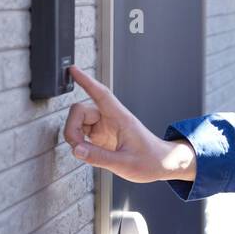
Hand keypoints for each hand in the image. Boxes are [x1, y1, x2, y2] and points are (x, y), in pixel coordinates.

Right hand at [63, 65, 196, 183]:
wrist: (162, 163)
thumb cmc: (150, 160)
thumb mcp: (125, 163)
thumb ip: (99, 157)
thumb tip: (77, 150)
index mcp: (120, 118)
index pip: (101, 94)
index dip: (86, 81)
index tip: (73, 70)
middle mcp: (112, 119)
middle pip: (81, 110)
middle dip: (73, 127)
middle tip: (77, 147)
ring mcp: (106, 127)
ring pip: (79, 122)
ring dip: (75, 135)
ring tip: (84, 152)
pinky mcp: (103, 136)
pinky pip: (83, 132)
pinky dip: (79, 141)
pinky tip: (85, 151)